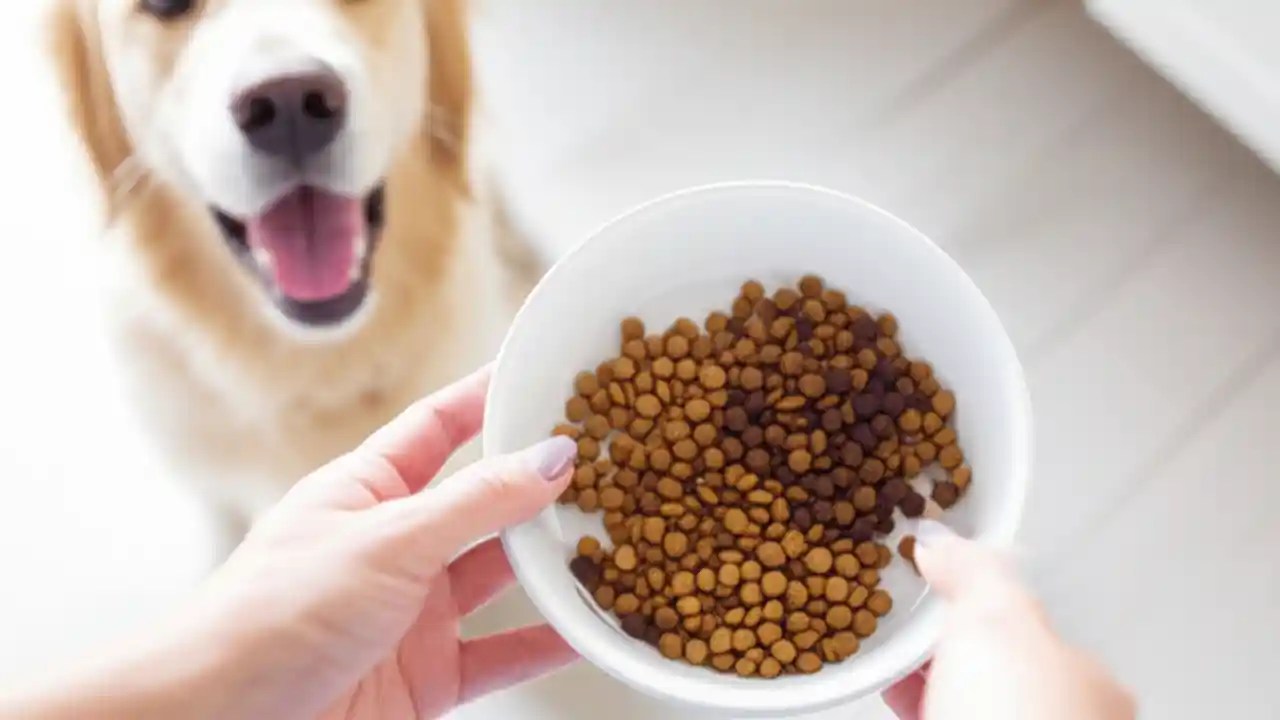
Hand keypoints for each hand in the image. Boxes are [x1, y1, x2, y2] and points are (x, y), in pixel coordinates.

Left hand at [5, 367, 578, 719]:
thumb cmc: (269, 617)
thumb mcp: (386, 543)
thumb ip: (475, 505)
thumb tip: (553, 457)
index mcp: (367, 490)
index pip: (442, 425)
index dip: (492, 396)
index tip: (548, 370)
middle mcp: (395, 545)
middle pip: (484, 502)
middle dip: (541, 484)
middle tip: (608, 458)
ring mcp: (413, 612)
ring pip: (500, 577)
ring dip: (553, 563)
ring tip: (617, 537)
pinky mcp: (428, 674)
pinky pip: (502, 651)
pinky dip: (547, 642)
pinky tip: (591, 626)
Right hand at [882, 523, 1134, 719]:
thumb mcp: (994, 620)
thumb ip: (971, 573)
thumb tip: (940, 539)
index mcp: (1091, 684)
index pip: (1034, 630)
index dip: (979, 608)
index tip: (933, 593)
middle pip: (999, 674)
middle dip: (946, 654)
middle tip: (901, 633)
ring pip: (971, 709)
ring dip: (926, 691)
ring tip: (885, 672)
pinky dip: (916, 714)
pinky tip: (893, 707)